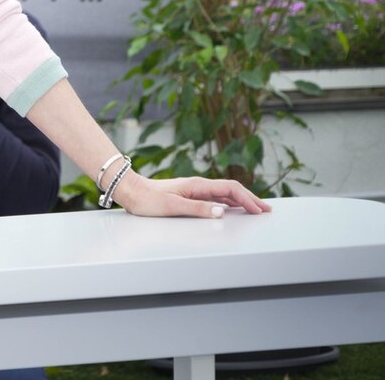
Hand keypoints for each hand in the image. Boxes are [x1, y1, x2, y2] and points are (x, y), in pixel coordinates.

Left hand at [112, 173, 272, 217]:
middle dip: (250, 199)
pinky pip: (215, 198)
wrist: (130, 192)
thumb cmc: (147, 200)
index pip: (230, 189)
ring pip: (224, 193)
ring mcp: (193, 190)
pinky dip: (229, 202)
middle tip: (267, 210)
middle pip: (231, 189)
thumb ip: (197, 209)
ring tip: (256, 209)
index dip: (248, 198)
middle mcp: (197, 185)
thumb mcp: (172, 206)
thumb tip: (221, 212)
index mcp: (196, 185)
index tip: (260, 210)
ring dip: (242, 200)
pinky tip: (233, 209)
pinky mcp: (188, 196)